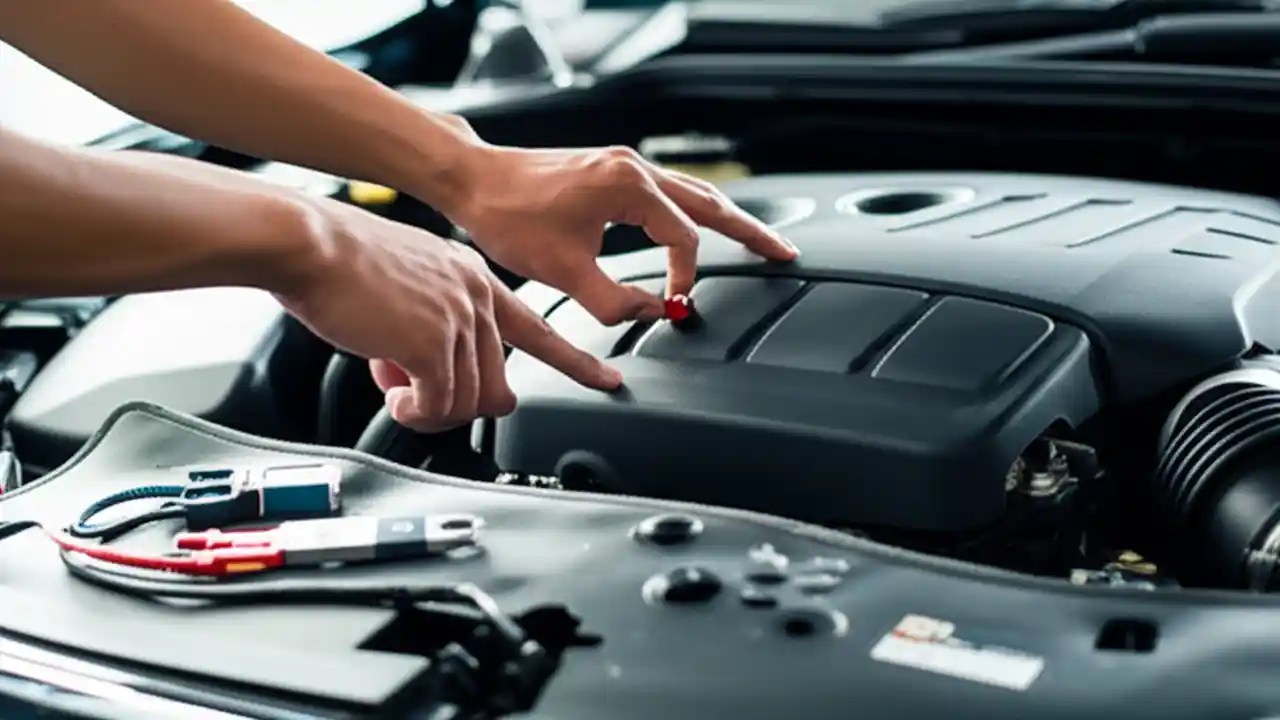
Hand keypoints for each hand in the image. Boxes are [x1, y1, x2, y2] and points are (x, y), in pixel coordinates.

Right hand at [277, 198, 620, 431]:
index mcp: (474, 279)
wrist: (310, 243)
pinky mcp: (431, 343)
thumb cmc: (343, 262)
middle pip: (498, 386)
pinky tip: (392, 396)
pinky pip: (437, 405)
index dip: (577, 361)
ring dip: (430, 410)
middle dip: (458, 405)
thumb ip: (433, 325)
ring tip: (397, 392)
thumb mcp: (408, 284)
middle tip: (415, 398)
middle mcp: (476, 297)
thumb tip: (429, 380)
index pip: (538, 328)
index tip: (607, 378)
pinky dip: (413, 412)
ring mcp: (458, 320)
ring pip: (469, 402)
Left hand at [444, 142, 799, 324]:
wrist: (473, 181)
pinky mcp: (613, 172)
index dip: (685, 277)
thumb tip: (652, 314)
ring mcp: (625, 166)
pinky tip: (702, 227)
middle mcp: (634, 168)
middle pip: (711, 203)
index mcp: (629, 184)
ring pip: (694, 194)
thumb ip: (614, 301)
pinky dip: (696, 212)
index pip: (684, 237)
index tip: (675, 305)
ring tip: (759, 242)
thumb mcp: (562, 271)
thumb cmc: (509, 216)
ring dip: (727, 219)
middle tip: (784, 254)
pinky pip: (671, 193)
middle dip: (750, 232)